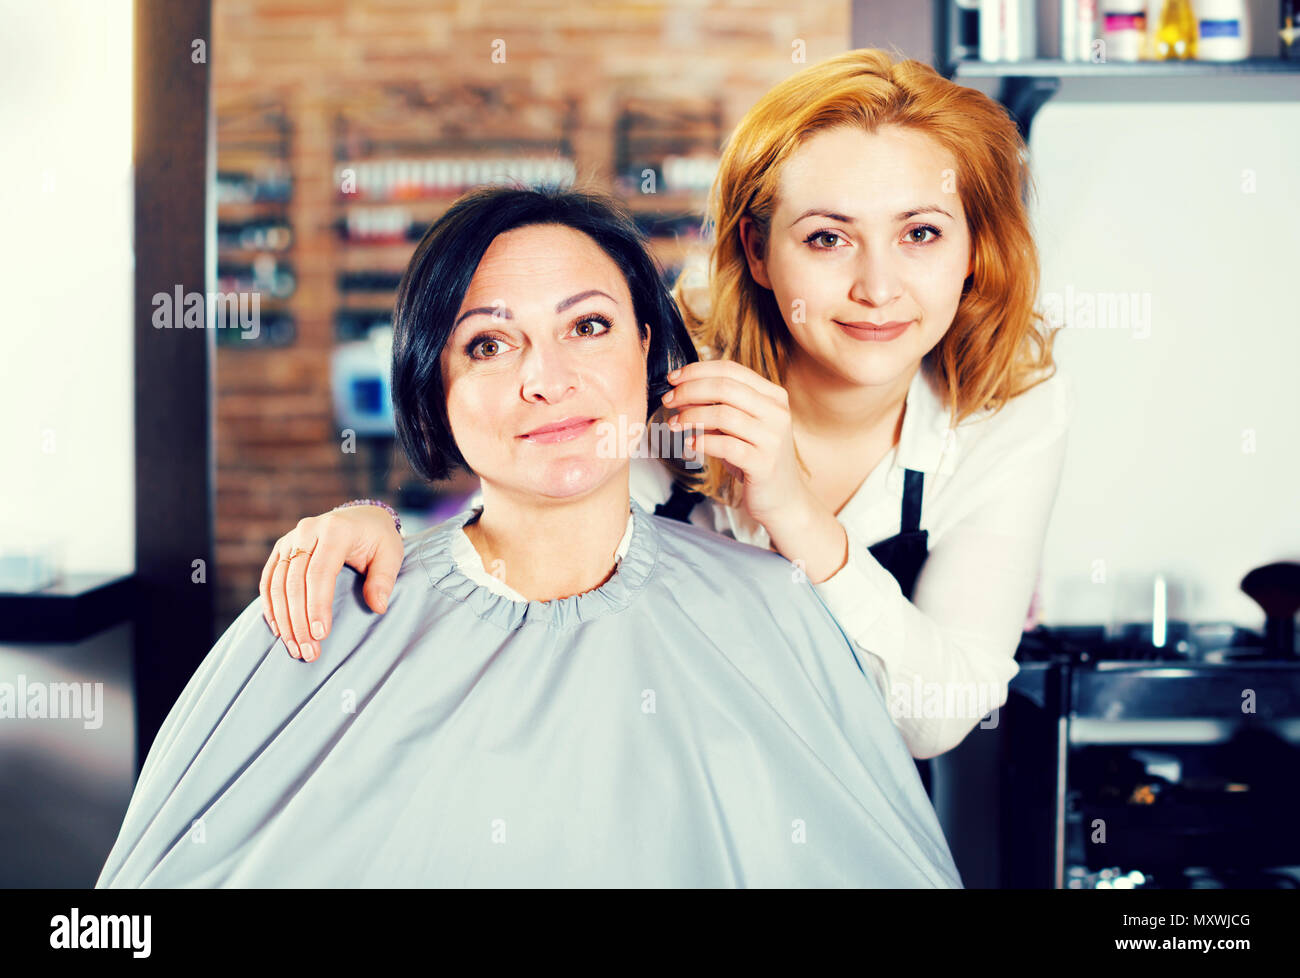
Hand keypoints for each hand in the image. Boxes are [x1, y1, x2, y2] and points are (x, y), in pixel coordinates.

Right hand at [258, 504, 402, 660]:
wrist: (361, 518)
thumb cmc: (378, 539)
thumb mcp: (391, 554)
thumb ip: (383, 580)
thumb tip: (378, 607)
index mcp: (335, 530)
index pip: (320, 573)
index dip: (317, 606)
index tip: (321, 635)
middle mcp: (307, 531)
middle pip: (295, 582)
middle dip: (299, 621)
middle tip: (309, 652)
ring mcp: (290, 539)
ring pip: (277, 584)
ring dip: (283, 620)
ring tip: (295, 648)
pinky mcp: (281, 549)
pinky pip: (268, 581)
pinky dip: (270, 607)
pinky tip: (279, 630)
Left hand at [661, 359, 815, 531]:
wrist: (783, 501)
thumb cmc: (755, 460)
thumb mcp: (737, 429)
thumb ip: (715, 409)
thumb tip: (680, 392)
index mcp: (773, 396)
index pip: (731, 370)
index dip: (697, 371)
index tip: (673, 378)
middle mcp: (777, 412)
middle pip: (725, 387)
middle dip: (689, 390)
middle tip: (668, 400)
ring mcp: (773, 438)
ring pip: (723, 414)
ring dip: (691, 416)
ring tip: (674, 423)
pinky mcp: (764, 463)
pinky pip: (726, 446)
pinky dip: (703, 442)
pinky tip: (690, 443)